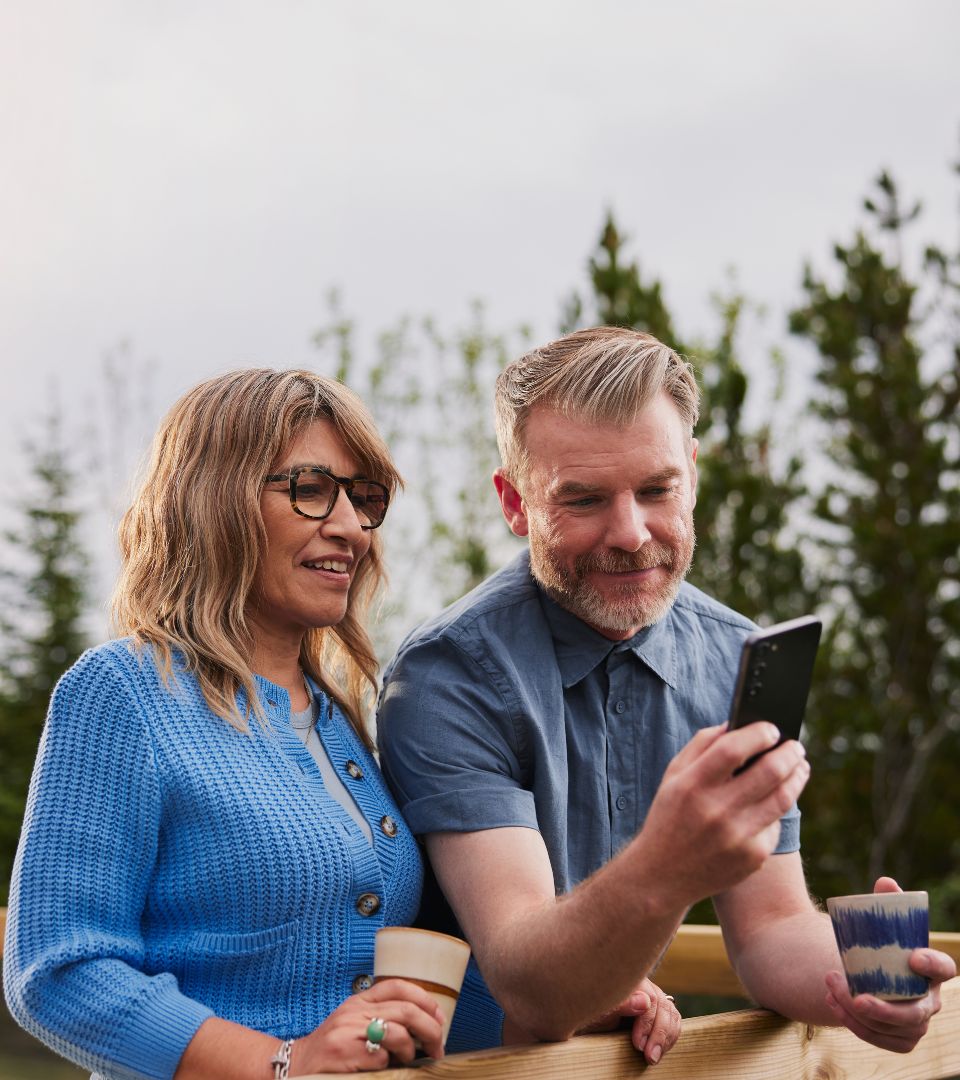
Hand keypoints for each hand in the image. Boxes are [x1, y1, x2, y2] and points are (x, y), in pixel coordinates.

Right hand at [294, 978, 445, 1070]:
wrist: (296, 1065)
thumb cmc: (333, 1047)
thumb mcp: (353, 1022)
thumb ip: (381, 1016)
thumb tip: (422, 1024)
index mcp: (360, 1000)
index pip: (398, 986)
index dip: (424, 999)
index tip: (438, 1017)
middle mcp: (355, 1011)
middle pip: (406, 1010)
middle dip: (430, 1028)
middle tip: (438, 1046)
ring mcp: (349, 1031)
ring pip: (397, 1033)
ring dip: (410, 1051)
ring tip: (408, 1060)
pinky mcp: (345, 1053)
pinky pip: (381, 1059)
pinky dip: (388, 1066)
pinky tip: (383, 1070)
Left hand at [585, 979, 679, 1065]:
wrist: (587, 1021)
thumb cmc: (590, 1013)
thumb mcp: (599, 1011)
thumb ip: (620, 1004)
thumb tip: (645, 1001)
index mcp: (629, 981)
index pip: (650, 998)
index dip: (647, 1023)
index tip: (639, 1045)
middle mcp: (643, 986)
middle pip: (663, 1006)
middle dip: (658, 1034)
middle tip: (649, 1057)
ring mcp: (652, 997)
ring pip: (670, 1013)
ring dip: (666, 1038)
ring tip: (653, 1058)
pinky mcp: (657, 1011)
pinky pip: (672, 1020)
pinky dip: (669, 1036)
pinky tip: (660, 1050)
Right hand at [638, 723, 809, 909]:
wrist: (661, 876)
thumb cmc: (670, 816)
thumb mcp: (673, 776)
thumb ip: (701, 744)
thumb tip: (737, 724)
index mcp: (691, 785)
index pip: (732, 749)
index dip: (758, 734)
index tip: (772, 728)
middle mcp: (715, 810)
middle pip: (769, 771)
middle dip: (789, 752)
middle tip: (796, 745)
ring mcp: (737, 837)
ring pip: (783, 798)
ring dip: (797, 776)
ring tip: (800, 766)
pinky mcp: (752, 858)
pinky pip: (774, 824)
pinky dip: (775, 809)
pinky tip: (771, 803)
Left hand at [824, 877, 956, 1052]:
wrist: (869, 970)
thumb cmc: (881, 943)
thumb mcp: (883, 922)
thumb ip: (886, 903)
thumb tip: (885, 882)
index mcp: (932, 969)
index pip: (945, 968)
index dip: (934, 964)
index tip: (913, 955)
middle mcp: (929, 1000)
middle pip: (916, 1014)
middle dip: (886, 1010)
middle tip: (857, 996)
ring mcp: (916, 1023)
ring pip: (893, 1029)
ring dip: (858, 1013)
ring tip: (831, 984)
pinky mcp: (899, 1038)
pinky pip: (878, 1039)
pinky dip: (853, 1024)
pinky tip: (832, 1002)